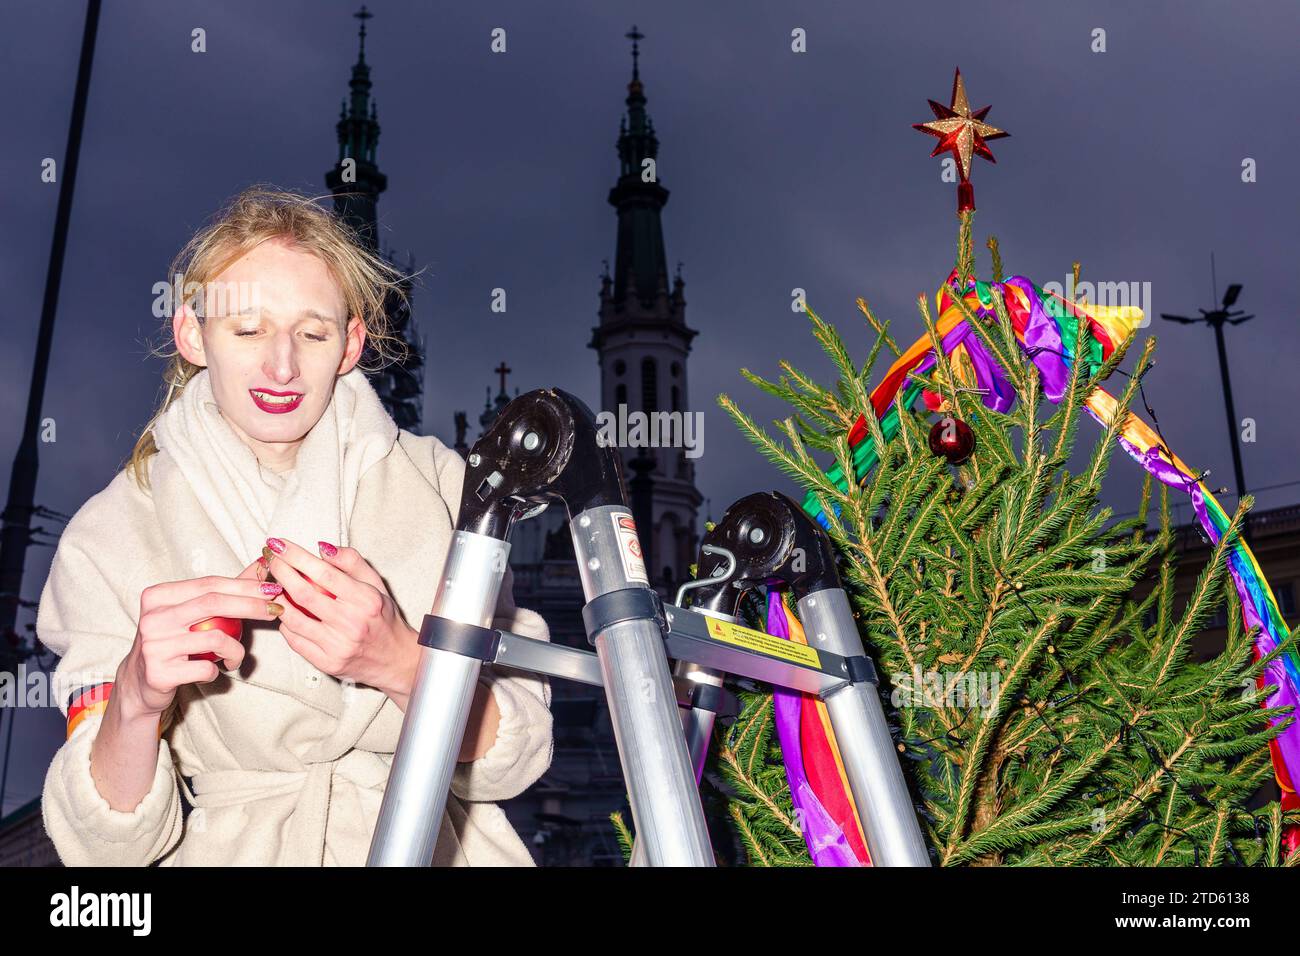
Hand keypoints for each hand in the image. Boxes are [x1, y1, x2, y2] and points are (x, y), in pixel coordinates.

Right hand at [119, 557, 284, 718]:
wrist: (141, 682)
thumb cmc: (174, 641)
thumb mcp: (191, 612)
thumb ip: (224, 591)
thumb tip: (263, 565)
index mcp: (158, 596)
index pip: (210, 584)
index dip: (245, 585)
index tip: (273, 589)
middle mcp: (152, 618)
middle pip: (213, 603)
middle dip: (252, 605)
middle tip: (276, 611)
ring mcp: (153, 646)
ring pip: (215, 638)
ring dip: (237, 649)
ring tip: (236, 657)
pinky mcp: (159, 673)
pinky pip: (206, 668)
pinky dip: (218, 670)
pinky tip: (215, 670)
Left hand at [263, 537, 416, 698]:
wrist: (395, 660)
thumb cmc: (383, 618)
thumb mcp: (377, 584)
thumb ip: (352, 562)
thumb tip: (322, 548)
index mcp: (366, 600)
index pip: (324, 573)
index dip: (297, 557)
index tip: (279, 545)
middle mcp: (352, 624)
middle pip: (304, 594)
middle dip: (281, 572)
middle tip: (270, 560)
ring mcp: (338, 646)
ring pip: (294, 619)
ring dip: (277, 599)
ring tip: (272, 586)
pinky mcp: (327, 664)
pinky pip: (295, 641)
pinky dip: (285, 624)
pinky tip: (285, 612)